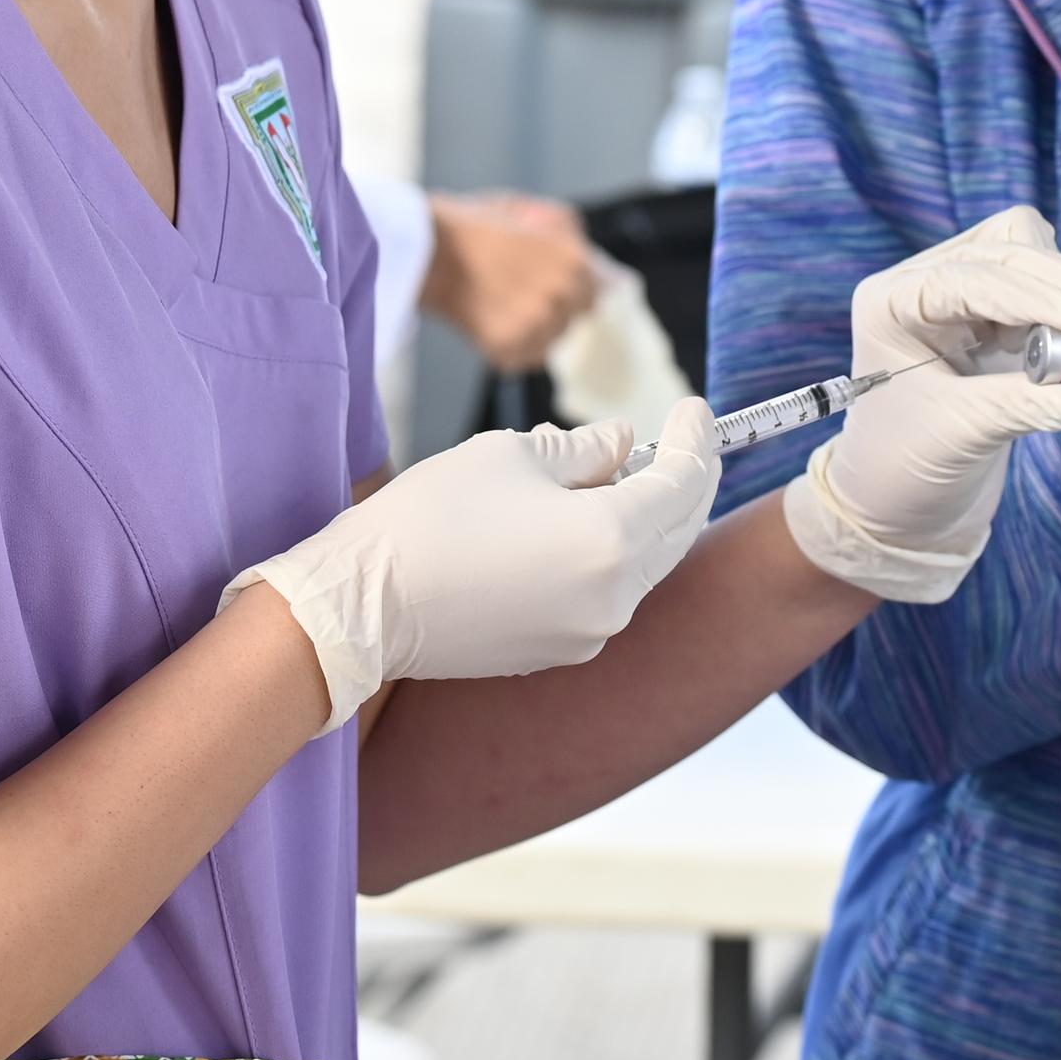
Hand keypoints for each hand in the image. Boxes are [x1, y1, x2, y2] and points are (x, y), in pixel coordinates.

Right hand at [225, 404, 716, 727]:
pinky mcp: (562, 652)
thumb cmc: (429, 520)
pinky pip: (610, 593)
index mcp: (609, 540)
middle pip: (679, 528)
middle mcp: (615, 598)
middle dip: (687, 478)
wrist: (364, 607)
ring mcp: (592, 633)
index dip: (697, 438)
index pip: (683, 481)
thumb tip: (623, 444)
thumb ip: (584, 449)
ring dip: (648, 516)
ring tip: (623, 472)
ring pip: (647, 563)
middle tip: (684, 437)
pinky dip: (614, 553)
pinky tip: (586, 521)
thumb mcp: (510, 455)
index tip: (693, 407)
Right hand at [423, 191, 600, 372]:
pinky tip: (489, 322)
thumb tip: (608, 275)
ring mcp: (536, 325)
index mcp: (575, 261)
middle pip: (573, 318)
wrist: (426, 250)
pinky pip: (523, 359)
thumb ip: (572, 240)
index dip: (571, 288)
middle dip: (552, 308)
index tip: (547, 285)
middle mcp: (562, 296)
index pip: (595, 291)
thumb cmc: (476, 225)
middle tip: (516, 293)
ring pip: (550, 341)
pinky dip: (510, 348)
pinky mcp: (509, 349)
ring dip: (532, 330)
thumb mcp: (534, 214)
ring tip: (499, 305)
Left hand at [782, 208, 1060, 602]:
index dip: (1027, 293)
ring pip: (1022, 255)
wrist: (900, 502)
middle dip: (1057, 278)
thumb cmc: (905, 468)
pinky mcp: (990, 317)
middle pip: (1000, 250)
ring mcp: (957, 298)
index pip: (964, 277)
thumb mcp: (958, 436)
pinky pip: (1036, 287)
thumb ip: (1017, 408)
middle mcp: (921, 286)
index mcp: (891, 304)